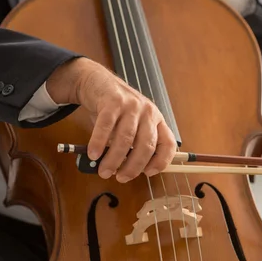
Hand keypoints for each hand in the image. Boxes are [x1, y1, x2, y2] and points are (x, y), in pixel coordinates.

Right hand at [47, 58, 176, 182]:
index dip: (161, 161)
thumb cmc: (117, 110)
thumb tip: (125, 171)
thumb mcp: (133, 125)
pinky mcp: (112, 101)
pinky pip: (106, 126)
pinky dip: (99, 143)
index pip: (168, 143)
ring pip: (126, 139)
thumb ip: (133, 145)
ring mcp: (131, 106)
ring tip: (104, 171)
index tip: (148, 174)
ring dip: (114, 159)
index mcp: (157, 120)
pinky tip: (93, 154)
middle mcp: (148, 112)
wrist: (99, 82)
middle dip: (133, 166)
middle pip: (146, 145)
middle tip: (120, 178)